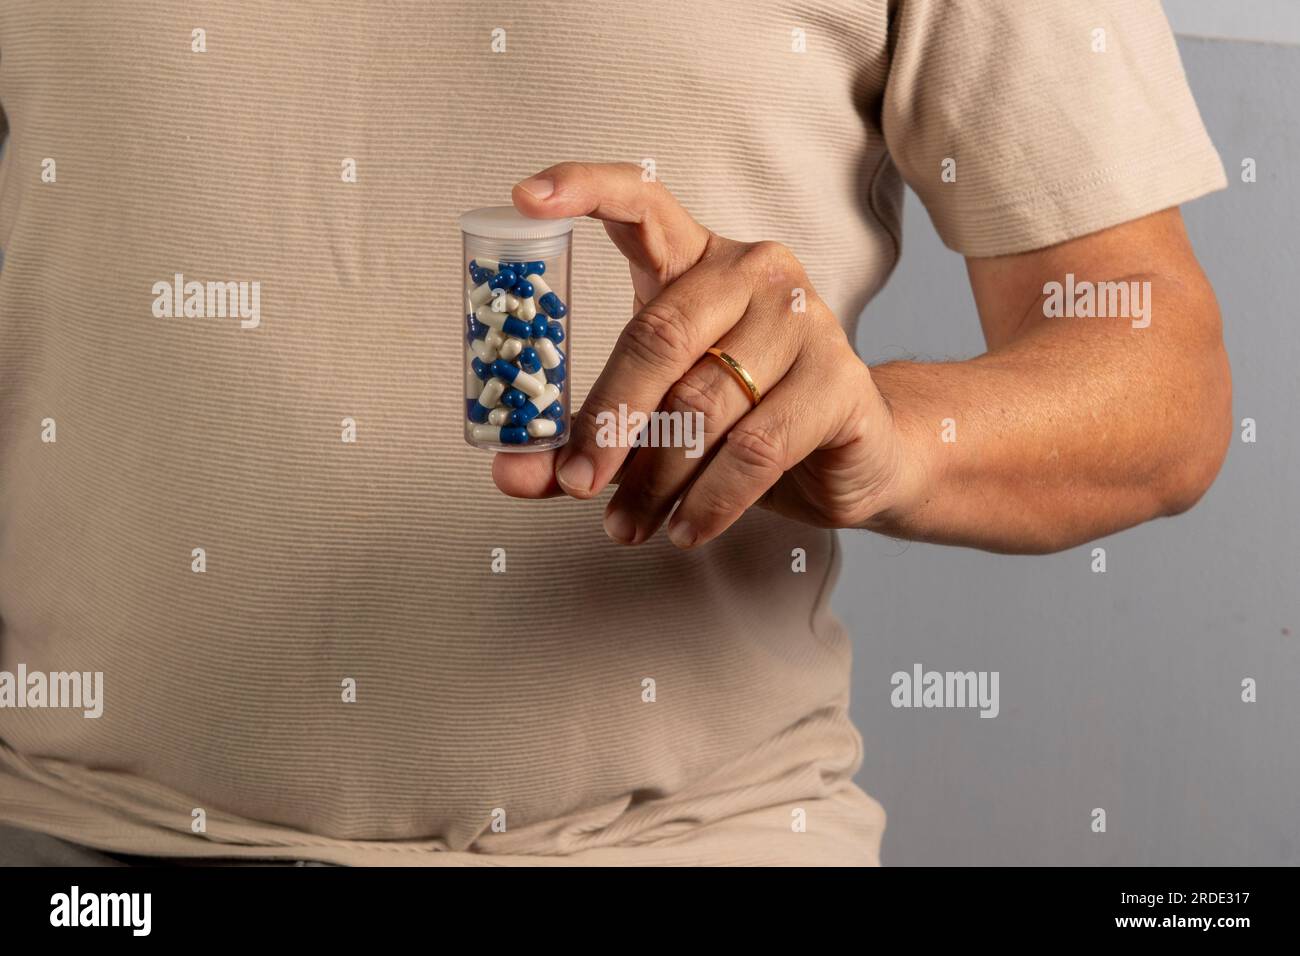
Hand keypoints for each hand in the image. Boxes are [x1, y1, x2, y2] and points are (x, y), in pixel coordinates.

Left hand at [494, 162, 925, 548]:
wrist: (852, 454)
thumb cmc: (741, 418)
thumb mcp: (654, 418)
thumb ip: (582, 438)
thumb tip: (508, 473)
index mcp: (697, 260)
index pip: (642, 200)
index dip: (584, 189)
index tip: (525, 198)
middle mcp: (754, 272)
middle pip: (659, 335)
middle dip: (609, 420)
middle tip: (578, 483)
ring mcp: (803, 320)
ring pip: (704, 405)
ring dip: (655, 480)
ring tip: (626, 526)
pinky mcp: (839, 380)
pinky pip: (757, 447)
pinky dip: (712, 500)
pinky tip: (687, 529)